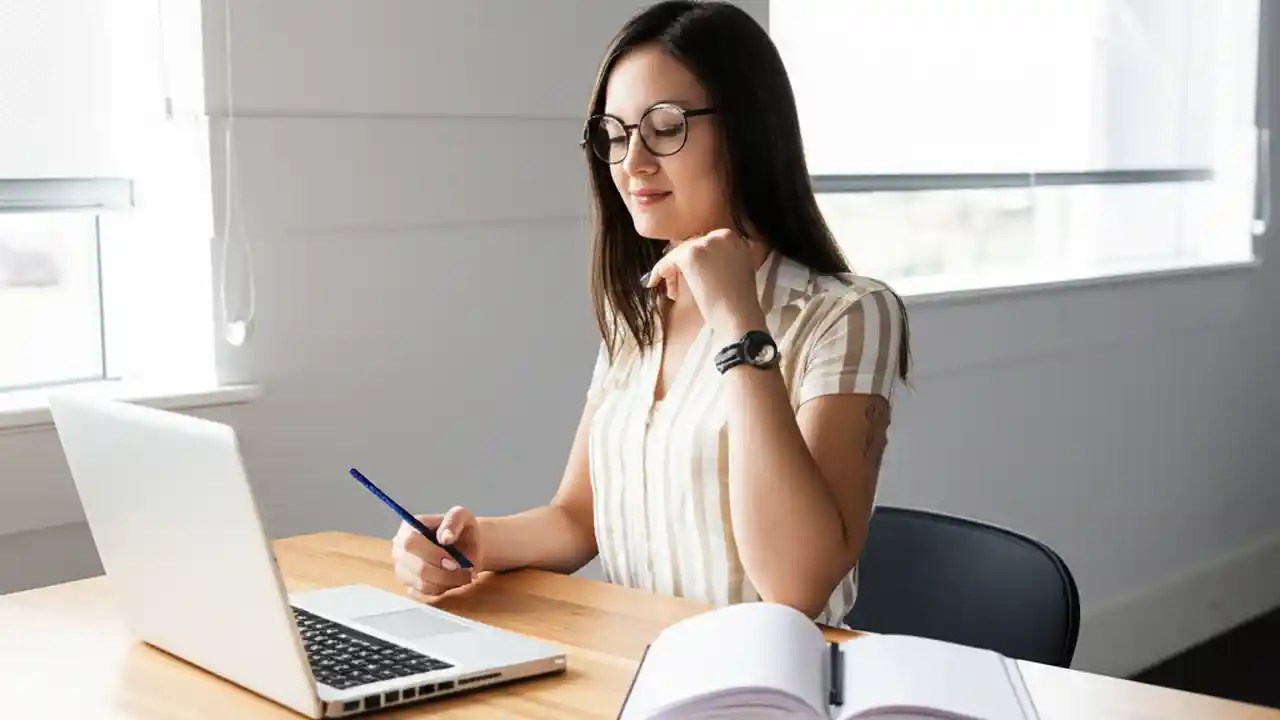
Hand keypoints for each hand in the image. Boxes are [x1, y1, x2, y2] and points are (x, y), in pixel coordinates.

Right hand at [391, 506, 484, 601]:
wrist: (465, 546)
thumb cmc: (461, 529)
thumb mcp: (462, 516)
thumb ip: (454, 521)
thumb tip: (444, 537)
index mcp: (408, 529)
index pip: (411, 543)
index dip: (433, 554)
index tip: (455, 561)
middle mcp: (400, 550)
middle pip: (417, 568)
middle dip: (445, 573)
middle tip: (466, 571)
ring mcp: (403, 570)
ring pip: (422, 584)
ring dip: (449, 582)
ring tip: (465, 574)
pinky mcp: (410, 586)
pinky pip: (426, 594)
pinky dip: (444, 589)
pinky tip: (454, 579)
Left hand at [642, 229, 766, 340]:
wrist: (738, 316)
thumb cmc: (738, 303)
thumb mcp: (737, 270)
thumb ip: (722, 257)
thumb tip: (699, 258)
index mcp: (734, 237)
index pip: (705, 243)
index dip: (695, 260)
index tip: (687, 274)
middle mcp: (721, 235)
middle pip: (691, 246)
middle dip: (681, 266)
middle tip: (676, 287)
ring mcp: (706, 243)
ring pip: (679, 252)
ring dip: (671, 271)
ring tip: (672, 292)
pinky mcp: (692, 255)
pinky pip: (669, 259)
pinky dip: (659, 270)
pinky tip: (654, 282)